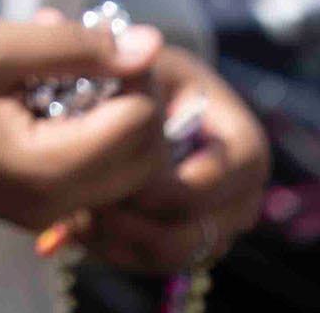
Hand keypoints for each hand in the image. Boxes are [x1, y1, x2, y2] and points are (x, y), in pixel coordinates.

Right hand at [0, 14, 176, 231]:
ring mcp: (38, 211)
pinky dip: (79, 124)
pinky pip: (81, 168)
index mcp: (48, 172)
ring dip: (104, 107)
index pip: (141, 126)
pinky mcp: (24, 204)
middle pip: (141, 157)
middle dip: (129, 95)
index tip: (104, 33)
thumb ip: (80, 49)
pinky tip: (40, 81)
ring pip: (116, 164)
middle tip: (87, 44)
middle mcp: (53, 206)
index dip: (134, 73)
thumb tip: (148, 44)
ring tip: (56, 54)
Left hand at [76, 43, 268, 276]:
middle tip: (85, 202)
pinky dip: (115, 248)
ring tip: (75, 211)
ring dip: (120, 239)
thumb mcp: (146, 66)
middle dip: (137, 223)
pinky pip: (152, 263)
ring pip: (171, 257)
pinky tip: (78, 222)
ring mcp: (217, 228)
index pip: (214, 184)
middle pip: (195, 236)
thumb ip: (132, 70)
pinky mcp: (187, 246)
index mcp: (244, 147)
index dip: (165, 188)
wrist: (148, 102)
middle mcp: (241, 196)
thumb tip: (112, 56)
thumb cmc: (150, 77)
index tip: (116, 175)